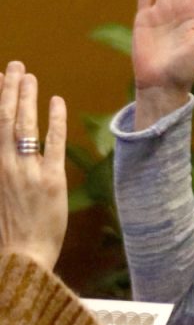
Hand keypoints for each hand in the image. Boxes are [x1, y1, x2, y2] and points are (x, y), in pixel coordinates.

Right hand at [0, 62, 68, 270]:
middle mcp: (3, 165)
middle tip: (15, 65)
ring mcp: (26, 171)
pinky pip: (53, 142)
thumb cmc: (5, 234)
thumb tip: (5, 150)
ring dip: (27, 97)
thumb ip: (0, 170)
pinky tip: (57, 101)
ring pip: (25, 125)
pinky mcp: (51, 180)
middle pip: (3, 118)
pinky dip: (55, 119)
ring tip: (29, 75)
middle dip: (8, 89)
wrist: (19, 259)